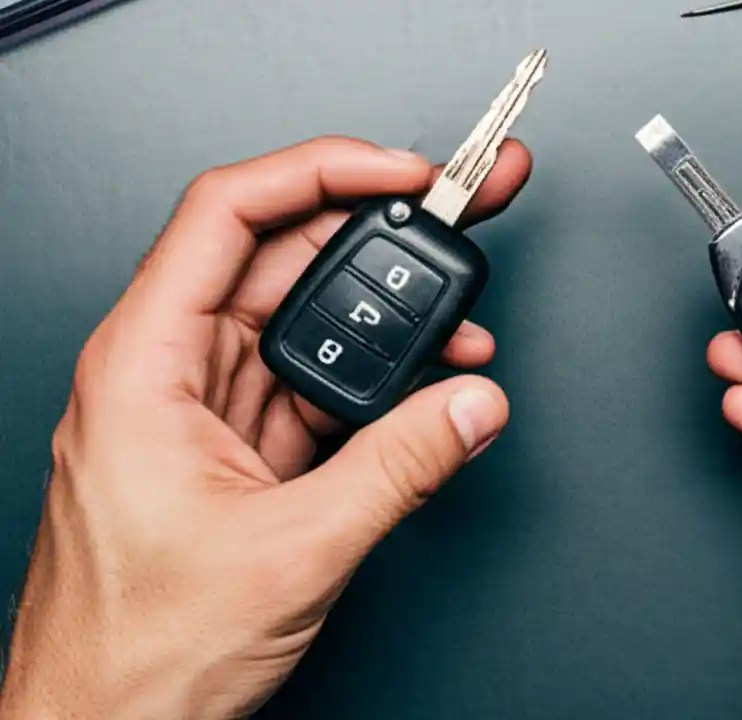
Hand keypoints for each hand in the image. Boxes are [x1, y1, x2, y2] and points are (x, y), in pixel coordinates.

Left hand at [0, 137, 531, 718]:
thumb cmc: (137, 653)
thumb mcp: (292, 551)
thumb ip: (398, 467)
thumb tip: (470, 404)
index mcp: (144, 365)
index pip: (229, 214)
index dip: (323, 174)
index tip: (403, 176)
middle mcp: (169, 372)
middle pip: (279, 257)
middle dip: (377, 232)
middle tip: (457, 212)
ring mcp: (205, 409)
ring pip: (304, 321)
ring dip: (385, 314)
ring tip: (461, 316)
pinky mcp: (238, 449)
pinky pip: (314, 385)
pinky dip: (375, 377)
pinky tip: (429, 379)